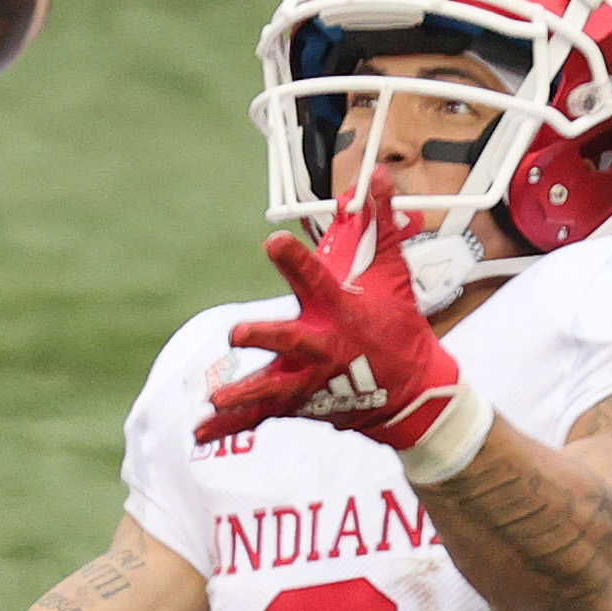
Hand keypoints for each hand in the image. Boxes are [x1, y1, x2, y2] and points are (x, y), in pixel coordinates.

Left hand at [195, 168, 465, 452]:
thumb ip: (378, 226)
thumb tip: (374, 177)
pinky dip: (230, 427)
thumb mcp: (393, 276)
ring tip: (215, 399)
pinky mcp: (301, 404)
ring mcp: (310, 379)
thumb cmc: (397, 327)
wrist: (413, 392)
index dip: (295, 261)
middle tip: (237, 333)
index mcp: (340, 310)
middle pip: (290, 341)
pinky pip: (261, 416)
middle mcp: (322, 346)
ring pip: (273, 388)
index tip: (273, 244)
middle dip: (266, 337)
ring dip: (244, 394)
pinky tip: (198, 433)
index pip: (316, 280)